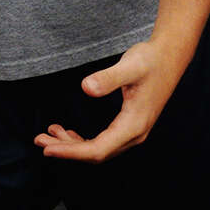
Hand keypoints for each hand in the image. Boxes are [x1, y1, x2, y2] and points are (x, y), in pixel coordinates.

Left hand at [34, 38, 183, 162]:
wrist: (170, 56)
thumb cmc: (151, 60)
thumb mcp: (130, 65)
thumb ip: (108, 78)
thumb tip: (86, 88)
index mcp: (134, 125)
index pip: (98, 149)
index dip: (71, 152)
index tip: (47, 148)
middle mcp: (134, 134)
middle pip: (96, 153)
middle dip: (66, 149)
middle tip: (39, 139)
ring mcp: (133, 132)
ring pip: (98, 148)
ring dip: (72, 144)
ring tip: (48, 133)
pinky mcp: (129, 125)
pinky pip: (102, 142)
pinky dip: (82, 140)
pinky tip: (67, 132)